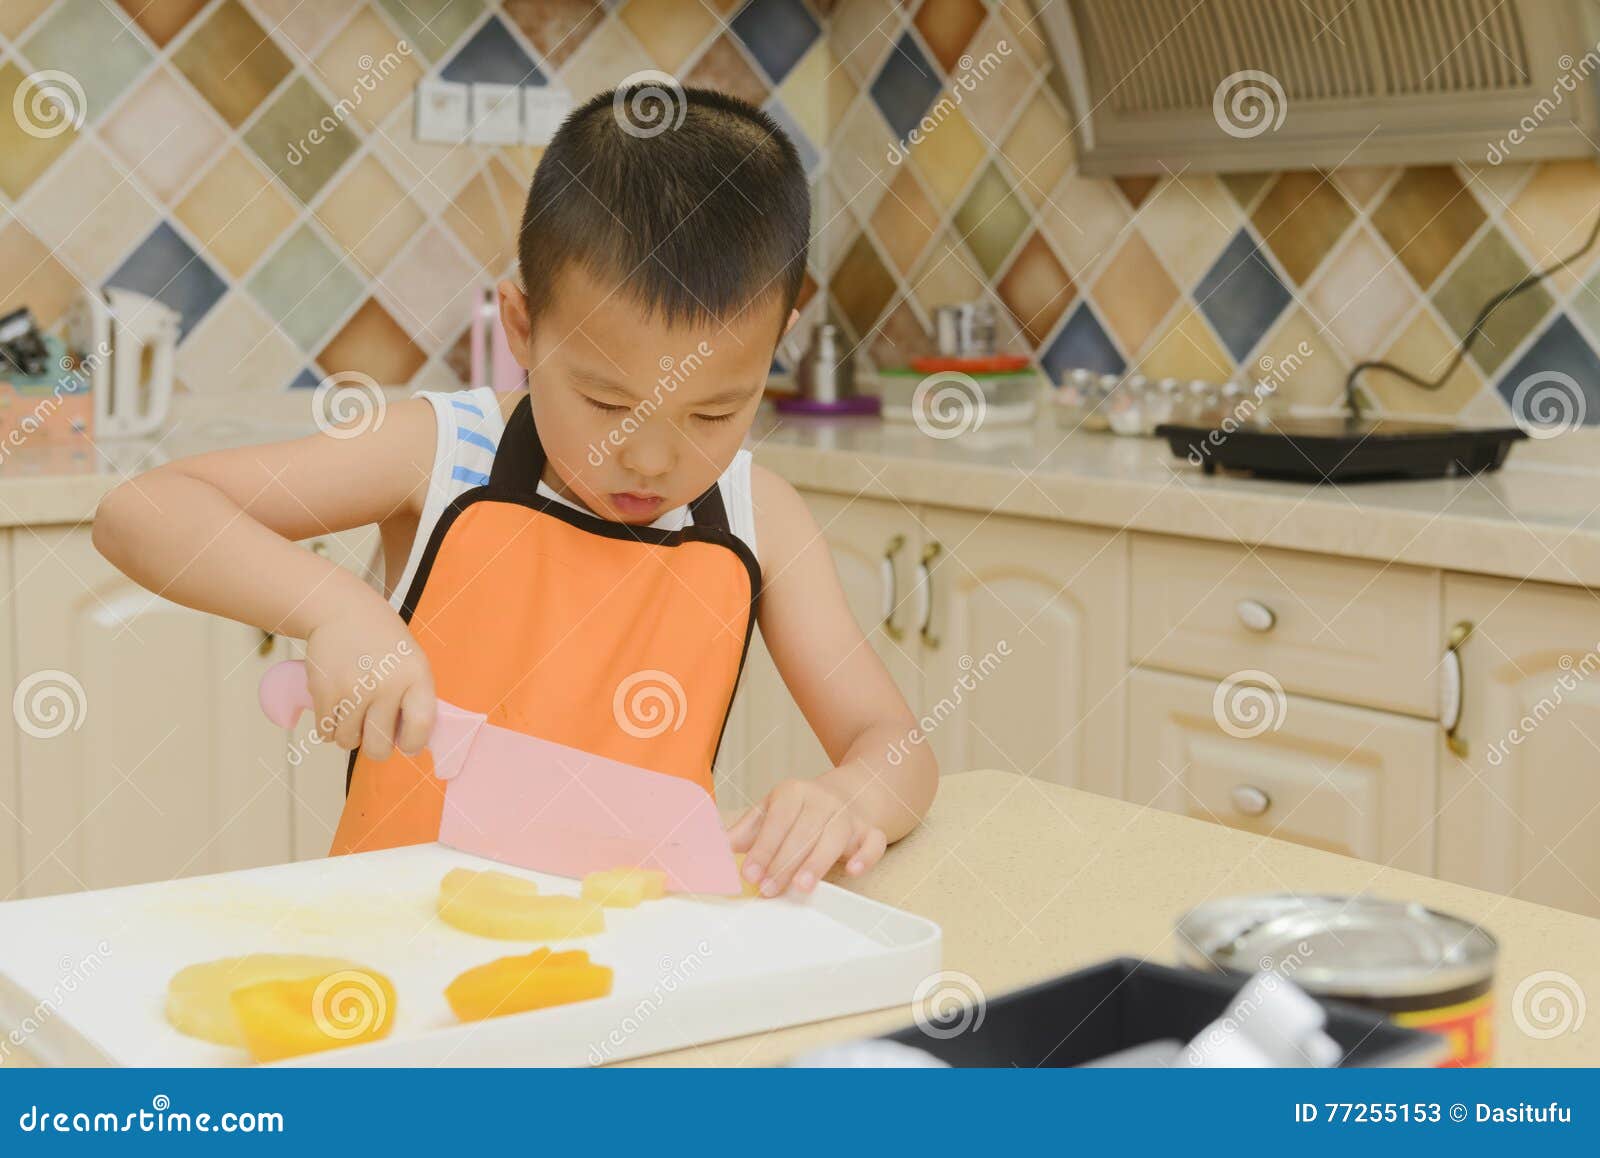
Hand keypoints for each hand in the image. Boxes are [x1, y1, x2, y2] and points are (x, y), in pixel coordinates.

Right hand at [304, 604, 434, 761]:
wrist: (340, 610)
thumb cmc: (382, 641)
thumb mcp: (412, 661)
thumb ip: (414, 698)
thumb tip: (411, 743)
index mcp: (415, 675)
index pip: (420, 726)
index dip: (413, 743)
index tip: (407, 745)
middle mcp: (386, 684)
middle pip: (378, 746)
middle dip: (375, 748)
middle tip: (373, 734)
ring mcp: (353, 689)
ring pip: (347, 742)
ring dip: (349, 734)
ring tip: (353, 711)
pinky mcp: (324, 691)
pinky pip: (325, 732)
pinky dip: (329, 726)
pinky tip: (337, 707)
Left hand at [726, 776, 887, 896]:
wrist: (849, 794)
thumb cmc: (802, 811)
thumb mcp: (770, 812)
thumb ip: (746, 831)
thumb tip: (717, 849)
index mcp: (793, 793)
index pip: (777, 820)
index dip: (763, 848)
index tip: (750, 873)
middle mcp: (822, 800)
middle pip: (804, 831)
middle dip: (784, 862)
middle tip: (769, 888)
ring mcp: (848, 815)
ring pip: (834, 837)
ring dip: (817, 862)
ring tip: (802, 887)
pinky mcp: (870, 831)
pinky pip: (874, 842)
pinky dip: (866, 855)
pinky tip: (854, 870)